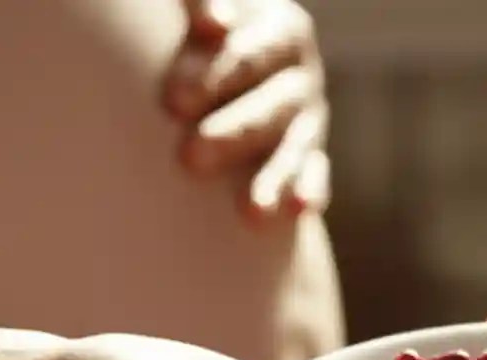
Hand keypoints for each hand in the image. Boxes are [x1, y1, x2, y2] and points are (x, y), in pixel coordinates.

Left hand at [163, 0, 327, 222]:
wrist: (225, 63)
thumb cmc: (203, 25)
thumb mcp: (205, 4)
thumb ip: (203, 1)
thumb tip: (212, 25)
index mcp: (281, 28)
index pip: (250, 53)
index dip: (216, 75)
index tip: (172, 102)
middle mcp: (300, 74)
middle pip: (273, 105)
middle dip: (233, 134)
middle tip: (190, 158)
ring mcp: (308, 117)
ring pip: (293, 147)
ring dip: (273, 177)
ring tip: (250, 210)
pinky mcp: (310, 154)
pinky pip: (314, 175)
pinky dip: (307, 191)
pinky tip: (296, 211)